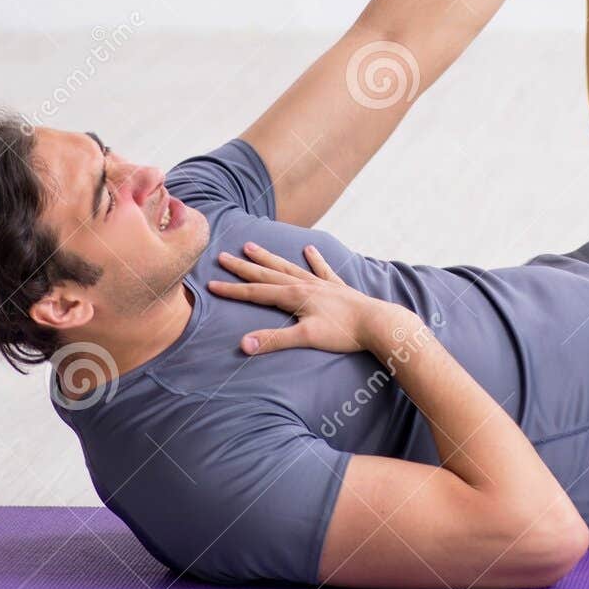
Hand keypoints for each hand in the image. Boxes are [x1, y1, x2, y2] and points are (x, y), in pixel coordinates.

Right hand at [207, 241, 383, 355]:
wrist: (377, 323)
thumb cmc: (343, 333)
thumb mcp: (305, 339)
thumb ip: (274, 340)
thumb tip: (243, 343)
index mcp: (294, 296)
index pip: (256, 292)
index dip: (233, 289)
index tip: (211, 284)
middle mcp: (304, 284)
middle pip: (268, 273)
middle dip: (243, 267)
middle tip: (223, 256)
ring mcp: (320, 283)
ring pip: (288, 267)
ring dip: (269, 258)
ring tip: (252, 246)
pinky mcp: (336, 287)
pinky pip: (321, 269)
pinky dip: (314, 259)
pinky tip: (309, 249)